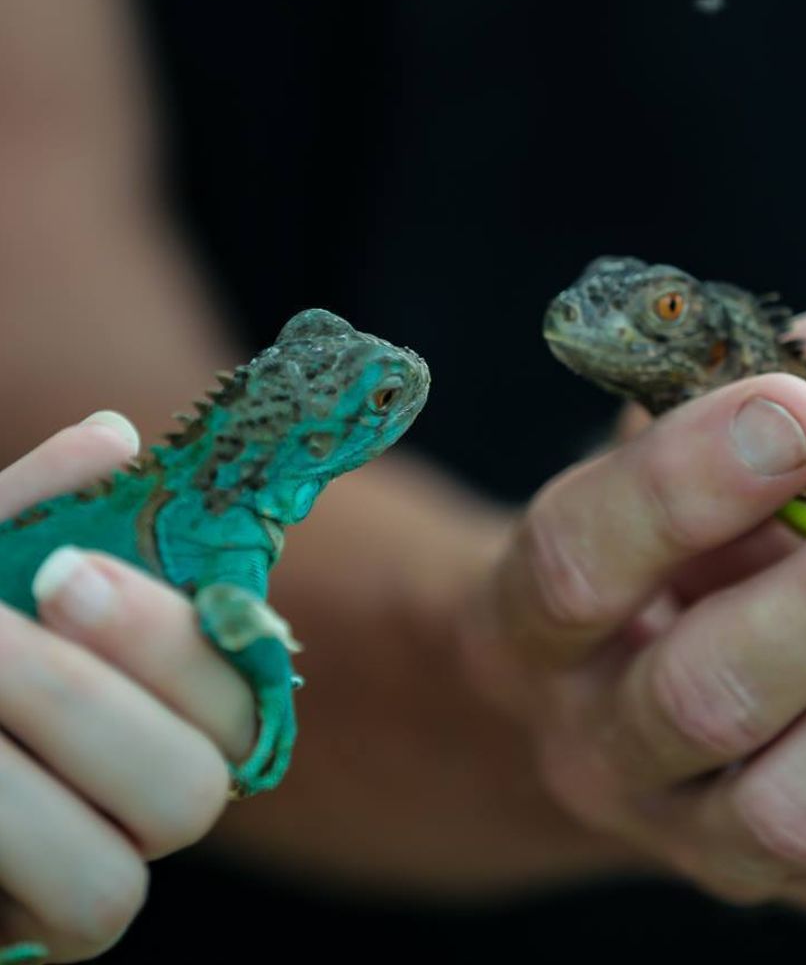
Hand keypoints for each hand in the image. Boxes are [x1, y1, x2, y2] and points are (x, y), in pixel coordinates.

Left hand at [0, 413, 255, 961]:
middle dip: (89, 707)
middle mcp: (139, 806)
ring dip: (16, 800)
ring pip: (109, 893)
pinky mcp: (12, 941)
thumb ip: (42, 506)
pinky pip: (29, 926)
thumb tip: (113, 439)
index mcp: (167, 706)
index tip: (63, 571)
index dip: (168, 641)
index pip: (236, 693)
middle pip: (192, 792)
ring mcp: (73, 887)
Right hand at [462, 313, 805, 915]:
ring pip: (795, 803)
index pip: (583, 562)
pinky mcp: (787, 889)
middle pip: (704, 694)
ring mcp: (685, 835)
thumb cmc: (641, 556)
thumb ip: (721, 404)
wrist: (601, 708)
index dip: (686, 482)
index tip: (800, 404)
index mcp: (530, 622)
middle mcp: (594, 745)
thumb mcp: (649, 467)